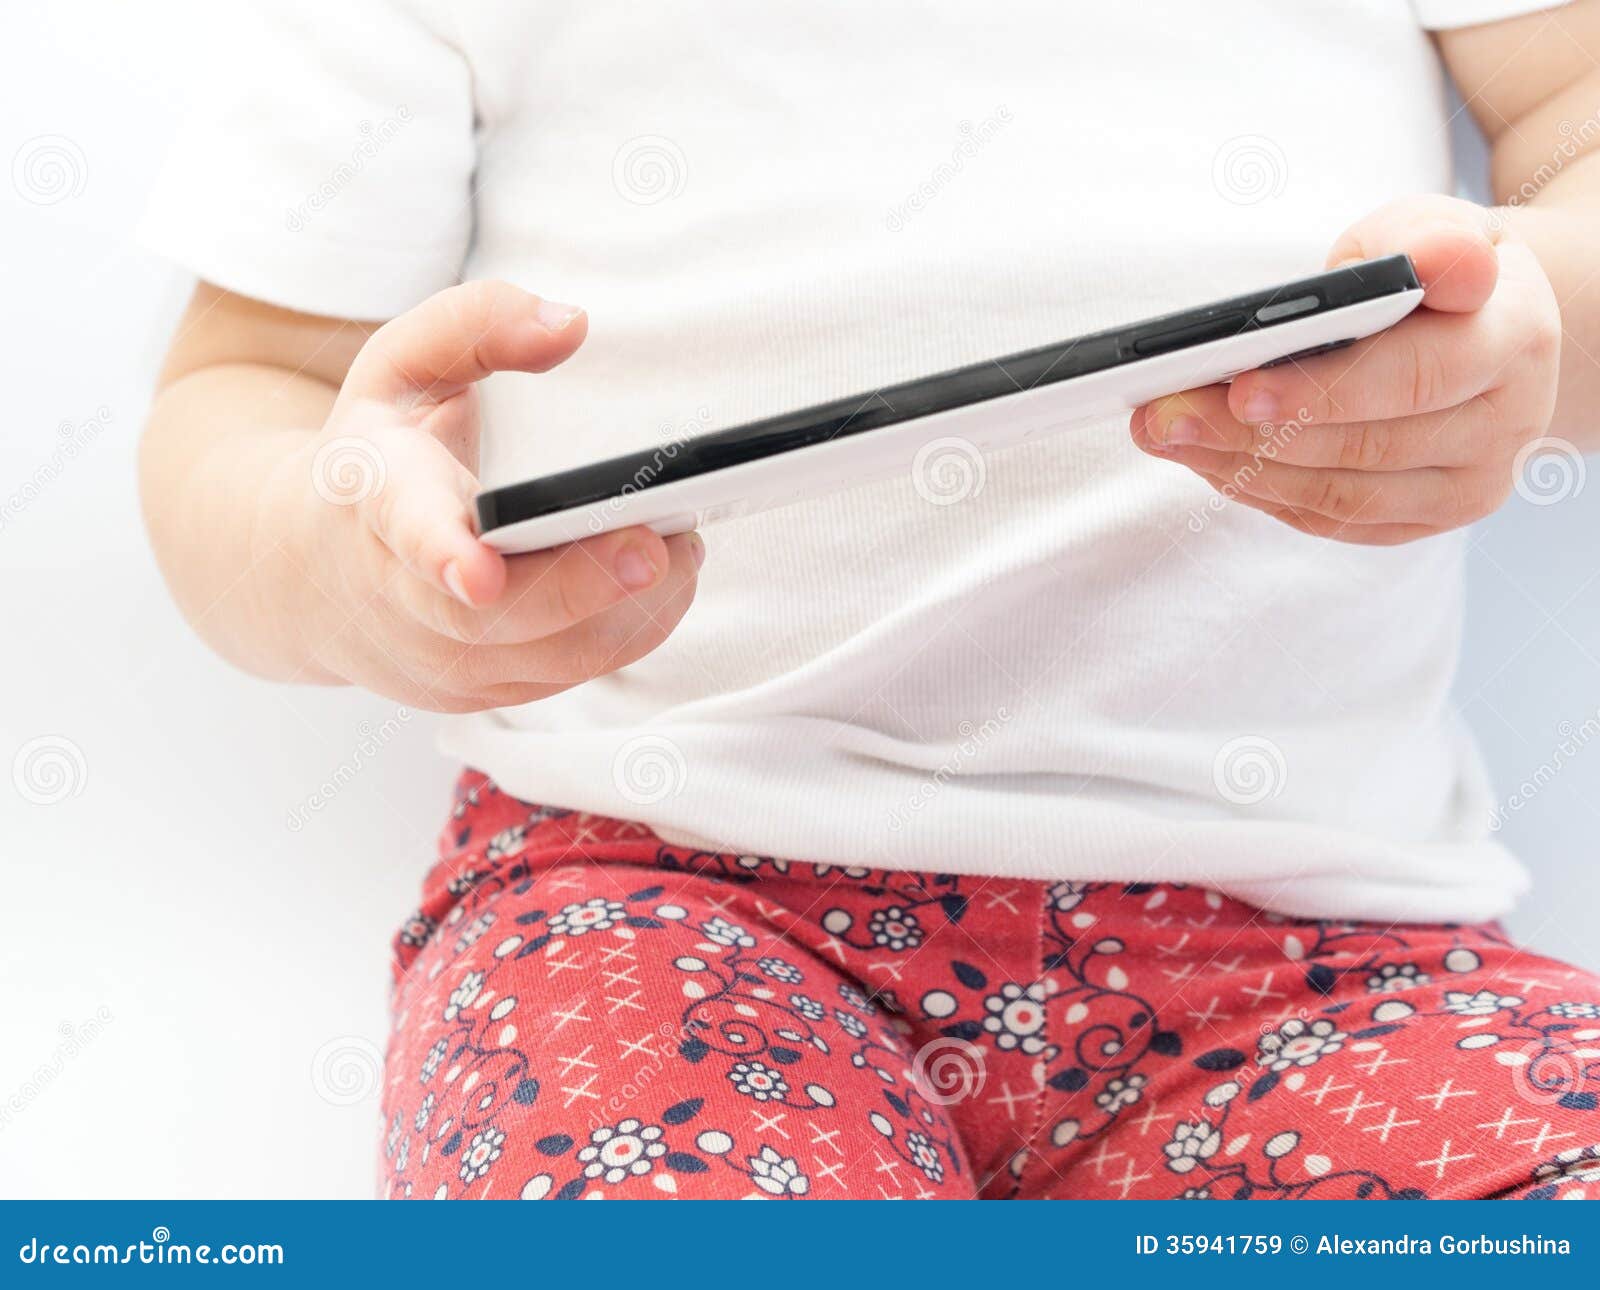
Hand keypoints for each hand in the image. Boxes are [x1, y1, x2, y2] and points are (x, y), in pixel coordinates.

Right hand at [268, 280, 701, 711]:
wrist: (308, 574)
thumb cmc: (379, 460)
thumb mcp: (402, 366)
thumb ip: (477, 324)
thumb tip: (572, 327)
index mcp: (380, 500)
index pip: (408, 530)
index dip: (445, 556)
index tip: (480, 573)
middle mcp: (404, 595)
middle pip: (496, 616)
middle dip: (579, 587)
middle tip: (654, 550)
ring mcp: (443, 657)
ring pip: (548, 656)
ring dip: (629, 610)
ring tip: (681, 550)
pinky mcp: (483, 692)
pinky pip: (570, 675)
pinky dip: (627, 631)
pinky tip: (662, 584)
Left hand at [1130, 195, 1562, 543]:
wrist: (1494, 334)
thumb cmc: (1438, 276)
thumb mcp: (1432, 229)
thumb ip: (1421, 239)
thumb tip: (1433, 264)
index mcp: (1513, 339)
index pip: (1413, 374)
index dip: (1323, 389)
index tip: (1241, 388)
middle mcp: (1506, 422)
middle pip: (1363, 444)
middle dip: (1247, 432)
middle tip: (1162, 413)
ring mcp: (1472, 482)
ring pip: (1341, 493)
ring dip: (1239, 467)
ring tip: (1166, 434)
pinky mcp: (1431, 518)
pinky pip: (1335, 519)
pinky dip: (1262, 490)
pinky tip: (1206, 460)